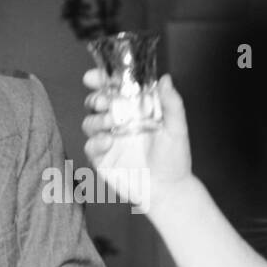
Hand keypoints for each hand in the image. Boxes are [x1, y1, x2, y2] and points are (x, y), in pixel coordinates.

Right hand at [81, 70, 191, 213]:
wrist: (168, 190)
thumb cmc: (174, 159)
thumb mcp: (177, 128)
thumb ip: (172, 103)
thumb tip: (165, 79)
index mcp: (134, 110)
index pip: (114, 90)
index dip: (101, 80)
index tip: (95, 77)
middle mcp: (119, 122)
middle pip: (96, 103)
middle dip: (95, 99)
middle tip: (104, 101)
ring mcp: (108, 140)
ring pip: (89, 122)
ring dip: (96, 119)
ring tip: (111, 122)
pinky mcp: (102, 158)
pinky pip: (90, 146)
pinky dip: (96, 141)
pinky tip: (109, 141)